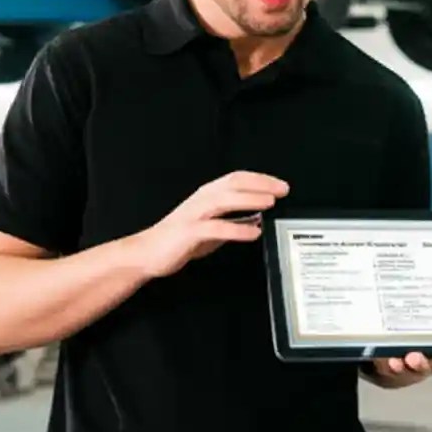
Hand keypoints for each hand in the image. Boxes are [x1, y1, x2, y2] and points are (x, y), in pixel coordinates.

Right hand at [132, 171, 288, 278]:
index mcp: (207, 195)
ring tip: (270, 202)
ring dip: (249, 199)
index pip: (237, 178)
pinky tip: (253, 232)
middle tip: (282, 190)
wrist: (148, 253)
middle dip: (260, 184)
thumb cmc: (178, 239)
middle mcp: (201, 199)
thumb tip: (257, 219)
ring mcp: (194, 214)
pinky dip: (237, 229)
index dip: (260, 179)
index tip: (280, 184)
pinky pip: (216, 227)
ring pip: (225, 199)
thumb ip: (233, 221)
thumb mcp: (212, 228)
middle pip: (233, 183)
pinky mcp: (189, 232)